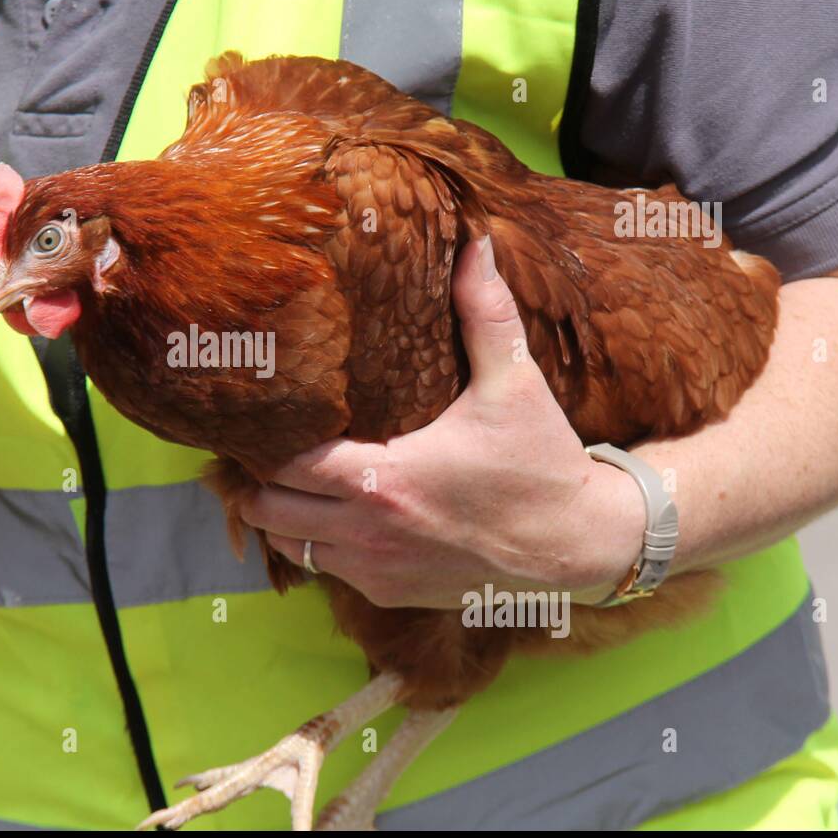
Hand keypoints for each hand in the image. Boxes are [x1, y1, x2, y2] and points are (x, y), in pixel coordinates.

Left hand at [244, 237, 644, 608]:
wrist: (577, 546)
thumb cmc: (541, 463)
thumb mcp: (514, 384)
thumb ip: (484, 312)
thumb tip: (476, 242)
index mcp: (384, 478)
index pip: (285, 463)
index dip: (267, 440)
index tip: (270, 416)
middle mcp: (368, 532)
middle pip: (267, 510)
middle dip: (260, 480)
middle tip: (272, 449)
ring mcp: (374, 570)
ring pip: (288, 546)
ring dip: (284, 516)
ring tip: (296, 481)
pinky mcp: (388, 595)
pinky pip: (324, 572)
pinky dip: (317, 546)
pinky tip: (337, 515)